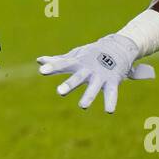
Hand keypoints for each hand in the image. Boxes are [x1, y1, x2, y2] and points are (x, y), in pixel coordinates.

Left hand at [37, 33, 155, 113]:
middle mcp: (88, 69)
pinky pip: (112, 93)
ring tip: (82, 106)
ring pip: (94, 87)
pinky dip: (111, 101)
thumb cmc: (91, 54)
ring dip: (89, 96)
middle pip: (78, 77)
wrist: (118, 46)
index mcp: (78, 63)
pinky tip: (109, 111)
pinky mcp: (113, 81)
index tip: (42, 70)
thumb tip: (39, 60)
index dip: (52, 67)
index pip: (63, 64)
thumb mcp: (75, 56)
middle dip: (70, 84)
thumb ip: (57, 61)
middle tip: (60, 92)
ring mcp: (101, 75)